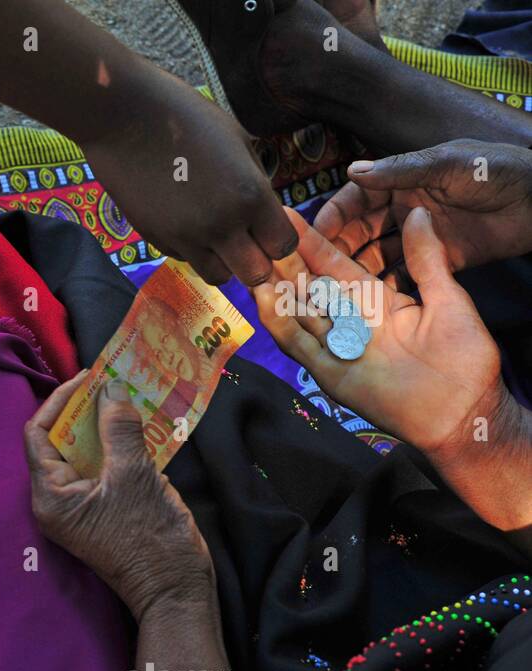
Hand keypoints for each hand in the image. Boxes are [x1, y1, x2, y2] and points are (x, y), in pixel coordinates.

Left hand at [24, 374, 214, 620]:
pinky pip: (108, 467)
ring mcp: (84, 505)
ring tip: (131, 393)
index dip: (59, 401)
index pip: (38, 434)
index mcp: (50, 495)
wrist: (177, 591)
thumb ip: (119, 429)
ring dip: (109, 423)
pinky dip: (123, 444)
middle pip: (62, 440)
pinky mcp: (107, 507)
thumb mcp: (134, 476)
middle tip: (114, 380)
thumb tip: (111, 388)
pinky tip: (145, 422)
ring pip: (88, 451)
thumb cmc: (149, 538)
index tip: (88, 377)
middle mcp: (59, 499)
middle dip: (88, 409)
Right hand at [81, 65, 296, 287]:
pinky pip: (185, 258)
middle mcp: (221, 225)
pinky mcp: (156, 239)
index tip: (268, 228)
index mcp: (250, 195)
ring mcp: (186, 237)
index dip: (278, 240)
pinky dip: (191, 249)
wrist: (124, 118)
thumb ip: (254, 181)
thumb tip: (261, 210)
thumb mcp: (237, 140)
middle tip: (246, 240)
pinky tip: (182, 218)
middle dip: (255, 260)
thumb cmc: (186, 116)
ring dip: (222, 261)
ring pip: (218, 276)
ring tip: (214, 235)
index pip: (283, 245)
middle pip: (255, 273)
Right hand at [254, 206, 505, 457]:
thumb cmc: (465, 359)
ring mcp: (339, 349)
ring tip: (252, 258)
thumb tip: (417, 212)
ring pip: (298, 313)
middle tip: (258, 233)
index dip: (314, 242)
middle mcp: (353, 324)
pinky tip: (263, 298)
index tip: (291, 216)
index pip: (338, 266)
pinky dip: (280, 324)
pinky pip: (301, 346)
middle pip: (310, 288)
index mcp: (378, 302)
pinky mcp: (330, 374)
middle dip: (285, 262)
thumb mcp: (448, 299)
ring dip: (274, 288)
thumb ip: (426, 258)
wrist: (463, 412)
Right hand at [314, 139, 531, 277]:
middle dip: (338, 249)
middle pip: (359, 232)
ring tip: (337, 290)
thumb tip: (353, 170)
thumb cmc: (497, 172)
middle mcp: (404, 210)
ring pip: (376, 256)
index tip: (314, 235)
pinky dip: (387, 287)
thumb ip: (401, 170)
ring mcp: (419, 238)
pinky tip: (371, 302)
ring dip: (357, 271)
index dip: (334, 216)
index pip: (356, 200)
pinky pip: (404, 276)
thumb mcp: (447, 165)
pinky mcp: (437, 261)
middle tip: (317, 270)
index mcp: (403, 181)